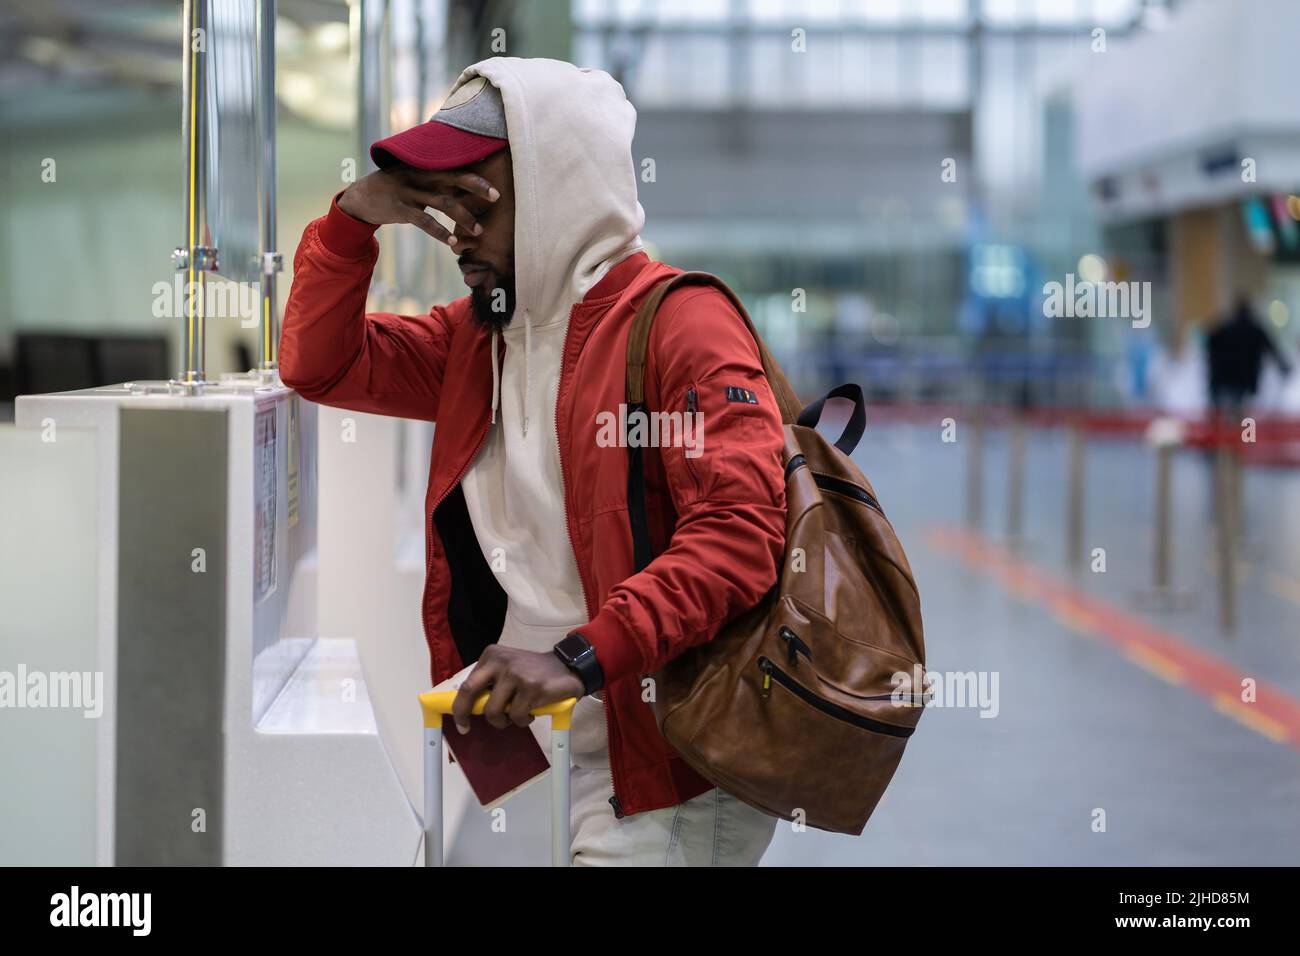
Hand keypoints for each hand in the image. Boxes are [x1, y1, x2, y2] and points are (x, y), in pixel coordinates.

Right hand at [336, 165, 499, 246]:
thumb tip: (466, 176)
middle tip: (498, 197)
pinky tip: (452, 241)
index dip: (476, 170)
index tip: (495, 175)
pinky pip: (424, 221)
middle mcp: (419, 175)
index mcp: (425, 165)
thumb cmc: (396, 186)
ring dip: (464, 218)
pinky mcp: (400, 209)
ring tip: (479, 232)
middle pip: (453, 178)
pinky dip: (440, 232)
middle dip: (477, 187)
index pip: (455, 165)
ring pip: (443, 203)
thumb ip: (436, 176)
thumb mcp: (413, 175)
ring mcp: (409, 191)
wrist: (360, 197)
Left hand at [450, 645, 584, 734]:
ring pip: (493, 711)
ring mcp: (516, 673)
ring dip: (503, 721)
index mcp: (492, 655)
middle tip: (464, 728)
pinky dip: (522, 721)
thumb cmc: (534, 673)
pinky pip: (516, 716)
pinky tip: (532, 712)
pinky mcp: (531, 687)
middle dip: (463, 713)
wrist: (567, 667)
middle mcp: (501, 661)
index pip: (467, 682)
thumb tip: (467, 707)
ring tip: (516, 716)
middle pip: (470, 691)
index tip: (460, 721)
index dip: (459, 705)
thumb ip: (490, 682)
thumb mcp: (508, 669)